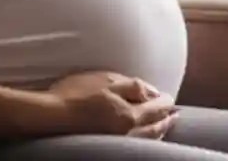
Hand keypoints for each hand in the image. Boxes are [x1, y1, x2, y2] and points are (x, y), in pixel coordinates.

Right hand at [38, 71, 177, 138]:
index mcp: (130, 115)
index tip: (171, 99)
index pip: (156, 108)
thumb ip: (132, 86)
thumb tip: (152, 92)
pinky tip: (144, 137)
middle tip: (176, 116)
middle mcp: (128, 133)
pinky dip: (146, 140)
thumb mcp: (105, 80)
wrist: (51, 117)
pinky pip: (136, 145)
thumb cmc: (75, 95)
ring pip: (147, 140)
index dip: (165, 102)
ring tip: (165, 127)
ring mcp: (119, 142)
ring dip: (159, 132)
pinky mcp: (108, 146)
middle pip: (155, 128)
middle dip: (167, 120)